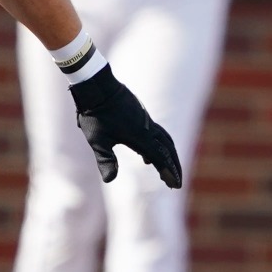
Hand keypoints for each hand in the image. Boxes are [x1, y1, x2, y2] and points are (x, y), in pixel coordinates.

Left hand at [69, 65, 181, 188]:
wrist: (97, 86)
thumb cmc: (95, 114)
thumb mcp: (97, 140)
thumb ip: (105, 160)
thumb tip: (110, 180)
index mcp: (140, 137)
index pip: (160, 158)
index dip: (168, 172)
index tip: (175, 185)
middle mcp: (147, 128)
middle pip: (168, 149)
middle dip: (174, 166)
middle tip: (176, 182)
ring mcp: (145, 120)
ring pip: (165, 139)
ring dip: (169, 155)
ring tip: (165, 170)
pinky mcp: (141, 114)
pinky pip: (157, 132)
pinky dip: (160, 145)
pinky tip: (146, 154)